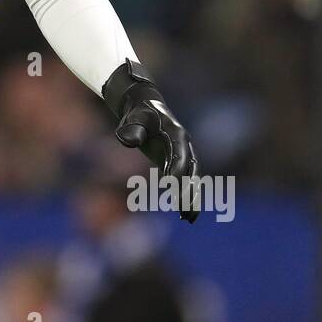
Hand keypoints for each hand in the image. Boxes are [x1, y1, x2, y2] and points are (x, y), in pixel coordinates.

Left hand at [102, 59, 200, 222]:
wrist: (143, 104)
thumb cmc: (137, 112)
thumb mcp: (133, 117)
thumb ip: (132, 128)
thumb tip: (129, 141)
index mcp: (175, 132)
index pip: (178, 154)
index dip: (175, 169)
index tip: (170, 186)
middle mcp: (184, 144)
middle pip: (190, 169)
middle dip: (188, 189)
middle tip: (184, 209)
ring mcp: (183, 152)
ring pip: (192, 178)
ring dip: (191, 197)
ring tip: (189, 218)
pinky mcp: (177, 160)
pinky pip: (186, 179)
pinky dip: (187, 195)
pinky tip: (185, 213)